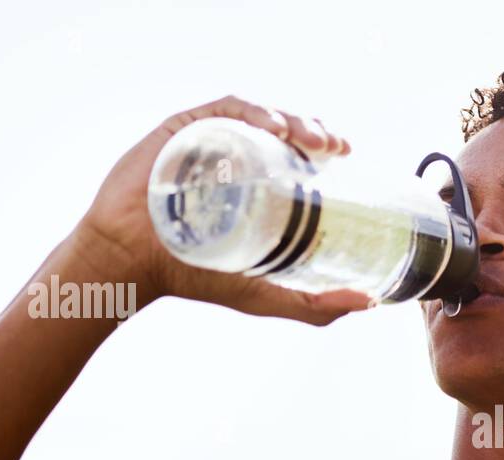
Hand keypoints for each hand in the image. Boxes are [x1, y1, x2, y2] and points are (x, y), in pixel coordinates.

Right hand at [70, 94, 371, 324]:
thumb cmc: (196, 277)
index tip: (348, 154)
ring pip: (260, 115)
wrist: (134, 264)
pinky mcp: (181, 129)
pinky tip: (274, 126)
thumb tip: (370, 303)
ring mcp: (209, 140)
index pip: (300, 154)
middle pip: (285, 130)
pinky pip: (221, 110)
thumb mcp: (266, 295)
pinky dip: (251, 111)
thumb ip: (316, 304)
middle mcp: (235, 156)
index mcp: (256, 182)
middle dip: (316, 130)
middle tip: (335, 148)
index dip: (328, 146)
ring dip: (293, 118)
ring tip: (314, 140)